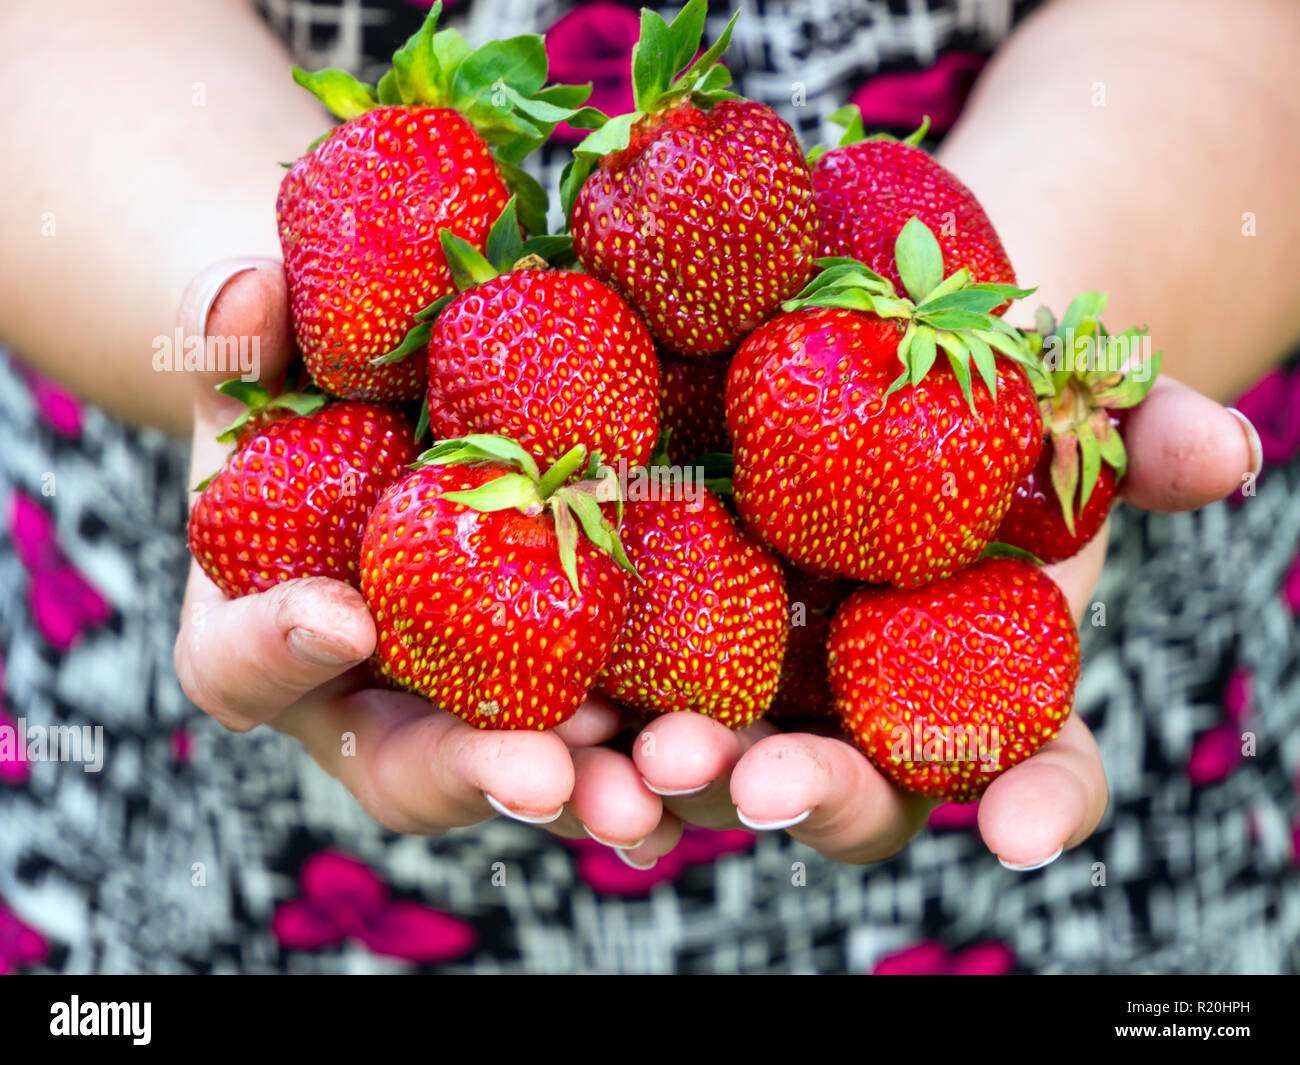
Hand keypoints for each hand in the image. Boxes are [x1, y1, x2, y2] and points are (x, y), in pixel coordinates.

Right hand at [171, 259, 662, 836]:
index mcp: (263, 634)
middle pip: (406, 769)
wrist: (392, 422)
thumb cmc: (310, 393)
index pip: (244, 665)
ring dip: (593, 791)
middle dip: (474, 775)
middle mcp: (367, 702)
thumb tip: (243, 286)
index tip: (342, 614)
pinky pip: (604, 736)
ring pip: (521, 777)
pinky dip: (656, 743)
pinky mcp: (559, 689)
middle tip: (544, 775)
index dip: (280, 649)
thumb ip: (239, 333)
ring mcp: (467, 710)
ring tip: (658, 787)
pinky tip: (717, 735)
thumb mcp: (267, 361)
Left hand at [619, 379, 1261, 867]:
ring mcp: (746, 687)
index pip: (1025, 767)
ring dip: (659, 785)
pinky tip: (528, 711)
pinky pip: (600, 699)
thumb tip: (1231, 456)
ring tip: (612, 769)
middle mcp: (854, 711)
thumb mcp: (1043, 394)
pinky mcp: (642, 645)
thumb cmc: (961, 387)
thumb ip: (1131, 431)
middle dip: (795, 792)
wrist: (847, 347)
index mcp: (967, 682)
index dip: (1033, 801)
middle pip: (835, 791)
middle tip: (748, 775)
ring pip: (704, 771)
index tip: (1019, 833)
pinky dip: (566, 720)